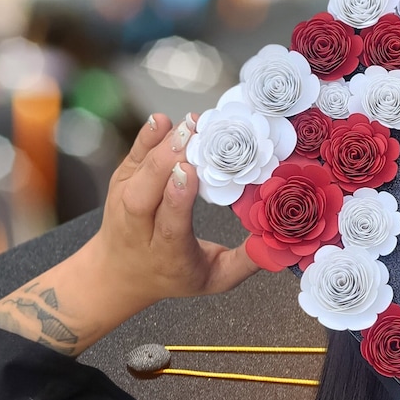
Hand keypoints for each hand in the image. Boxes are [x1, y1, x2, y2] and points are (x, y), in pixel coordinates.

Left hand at [0, 115, 260, 354]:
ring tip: (191, 124)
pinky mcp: (121, 183)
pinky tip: (162, 120)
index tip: (190, 171)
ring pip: (138, 172)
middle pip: (143, 195)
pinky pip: (132, 158)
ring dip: (162, 145)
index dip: (177, 197)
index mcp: (167, 253)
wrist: (122, 273)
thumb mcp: (215, 279)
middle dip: (164, 163)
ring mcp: (124, 203)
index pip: (168, 223)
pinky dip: (146, 138)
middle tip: (193, 136)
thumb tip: (279, 240)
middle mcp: (139, 228)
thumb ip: (246, 263)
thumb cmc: (176, 275)